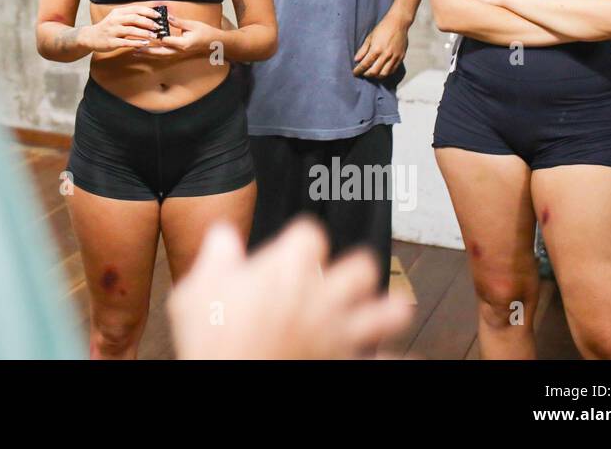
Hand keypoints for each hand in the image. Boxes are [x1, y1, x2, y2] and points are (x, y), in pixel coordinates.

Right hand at [81, 4, 158, 51]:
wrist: (90, 37)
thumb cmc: (108, 27)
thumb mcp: (117, 18)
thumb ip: (130, 16)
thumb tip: (149, 15)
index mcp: (118, 12)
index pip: (136, 9)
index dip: (149, 11)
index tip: (159, 15)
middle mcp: (115, 20)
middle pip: (135, 18)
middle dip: (149, 22)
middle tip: (159, 27)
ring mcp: (113, 31)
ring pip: (132, 30)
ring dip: (145, 33)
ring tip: (154, 36)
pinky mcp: (111, 42)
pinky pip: (126, 42)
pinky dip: (137, 42)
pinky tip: (145, 44)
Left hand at [133, 13, 217, 58]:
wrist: (215, 43)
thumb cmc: (205, 33)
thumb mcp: (192, 25)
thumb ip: (178, 22)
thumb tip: (166, 17)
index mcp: (183, 43)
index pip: (165, 41)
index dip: (154, 36)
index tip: (143, 33)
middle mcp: (179, 51)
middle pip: (159, 52)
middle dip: (146, 51)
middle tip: (134, 48)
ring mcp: (179, 54)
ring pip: (161, 56)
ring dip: (149, 54)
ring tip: (137, 52)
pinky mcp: (178, 54)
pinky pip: (164, 55)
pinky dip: (155, 54)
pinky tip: (148, 52)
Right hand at [168, 218, 412, 358]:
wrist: (226, 377)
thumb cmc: (211, 338)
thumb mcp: (197, 289)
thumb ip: (216, 256)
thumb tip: (223, 234)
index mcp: (287, 268)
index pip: (310, 233)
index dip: (301, 239)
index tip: (293, 248)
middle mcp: (321, 296)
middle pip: (361, 267)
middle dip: (354, 269)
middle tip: (338, 279)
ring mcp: (337, 332)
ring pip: (385, 314)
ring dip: (389, 310)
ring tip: (393, 307)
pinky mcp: (343, 362)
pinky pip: (383, 362)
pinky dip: (398, 361)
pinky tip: (412, 359)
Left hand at [352, 16, 407, 78]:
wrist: (398, 23)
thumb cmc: (382, 29)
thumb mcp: (370, 37)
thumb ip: (363, 50)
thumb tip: (356, 60)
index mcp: (376, 49)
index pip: (365, 64)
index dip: (358, 70)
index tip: (354, 73)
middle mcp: (386, 55)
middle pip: (374, 72)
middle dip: (366, 75)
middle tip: (362, 73)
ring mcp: (394, 57)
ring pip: (384, 74)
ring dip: (376, 76)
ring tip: (371, 73)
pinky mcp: (401, 58)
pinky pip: (393, 70)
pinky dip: (386, 73)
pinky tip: (381, 71)